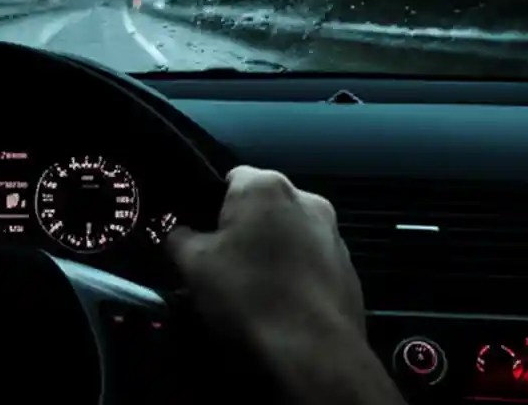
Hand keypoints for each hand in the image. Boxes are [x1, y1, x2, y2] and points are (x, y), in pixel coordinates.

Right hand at [167, 166, 401, 404]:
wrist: (314, 350)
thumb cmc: (248, 294)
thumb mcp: (193, 265)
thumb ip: (179, 237)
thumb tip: (179, 233)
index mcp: (266, 186)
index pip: (229, 177)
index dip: (209, 205)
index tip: (201, 236)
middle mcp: (306, 199)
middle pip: (262, 206)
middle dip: (244, 228)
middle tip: (222, 264)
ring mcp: (334, 234)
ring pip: (289, 233)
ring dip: (273, 250)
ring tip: (254, 288)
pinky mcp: (349, 268)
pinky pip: (311, 261)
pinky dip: (296, 273)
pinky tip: (282, 303)